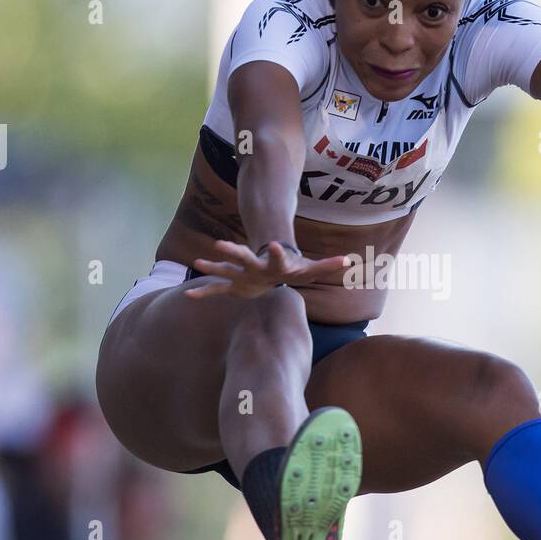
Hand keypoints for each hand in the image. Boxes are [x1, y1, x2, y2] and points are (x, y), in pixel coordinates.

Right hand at [184, 240, 351, 299]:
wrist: (272, 265)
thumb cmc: (294, 269)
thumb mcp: (311, 268)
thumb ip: (328, 265)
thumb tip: (350, 261)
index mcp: (275, 263)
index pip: (278, 256)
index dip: (279, 252)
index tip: (277, 245)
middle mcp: (255, 266)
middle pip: (243, 258)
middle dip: (233, 252)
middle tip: (219, 244)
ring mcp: (242, 273)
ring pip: (225, 269)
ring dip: (213, 266)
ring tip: (198, 262)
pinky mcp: (234, 285)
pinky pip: (217, 289)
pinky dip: (204, 292)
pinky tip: (190, 295)